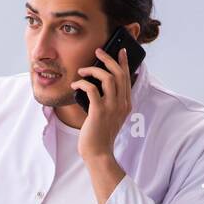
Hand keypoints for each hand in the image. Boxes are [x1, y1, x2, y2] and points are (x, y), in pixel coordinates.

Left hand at [71, 45, 132, 162]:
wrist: (98, 153)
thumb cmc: (100, 134)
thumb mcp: (111, 116)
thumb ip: (110, 101)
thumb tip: (98, 84)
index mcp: (127, 104)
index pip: (127, 77)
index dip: (124, 62)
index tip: (121, 51)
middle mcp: (122, 104)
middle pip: (119, 73)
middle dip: (109, 59)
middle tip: (98, 51)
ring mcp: (112, 107)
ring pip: (107, 78)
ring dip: (93, 69)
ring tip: (82, 70)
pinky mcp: (99, 111)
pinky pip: (91, 89)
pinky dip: (82, 83)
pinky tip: (75, 85)